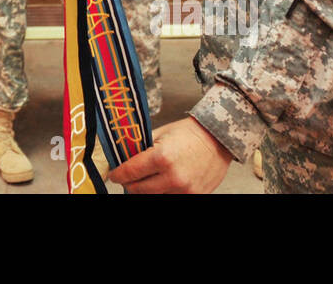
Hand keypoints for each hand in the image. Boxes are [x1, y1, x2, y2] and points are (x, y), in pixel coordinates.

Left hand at [106, 117, 232, 192]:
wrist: (218, 139)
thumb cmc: (190, 134)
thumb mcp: (161, 134)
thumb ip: (142, 148)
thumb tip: (124, 157)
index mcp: (162, 157)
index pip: (130, 172)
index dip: (118, 174)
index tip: (114, 175)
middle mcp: (173, 177)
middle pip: (138, 189)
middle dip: (130, 183)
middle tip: (128, 178)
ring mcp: (184, 190)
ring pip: (153, 197)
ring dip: (147, 190)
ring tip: (147, 179)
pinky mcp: (195, 196)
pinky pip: (170, 198)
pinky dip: (164, 192)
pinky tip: (163, 183)